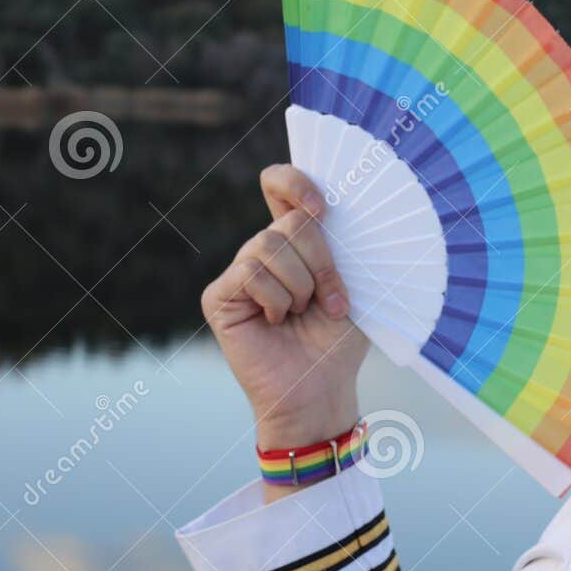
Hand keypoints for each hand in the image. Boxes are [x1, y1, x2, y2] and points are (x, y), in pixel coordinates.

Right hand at [201, 165, 368, 450]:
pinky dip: (276, 300)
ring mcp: (239, 272)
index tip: (322, 208)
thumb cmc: (338, 341)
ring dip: (301, 287)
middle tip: (331, 300)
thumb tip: (328, 211)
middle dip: (322, 262)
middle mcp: (263, 250)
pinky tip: (276, 323)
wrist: (321, 388)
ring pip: (271, 245)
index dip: (295, 182)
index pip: (280, 185)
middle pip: (291, 221)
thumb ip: (338, 244)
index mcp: (296, 241)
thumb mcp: (350, 285)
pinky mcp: (219, 296)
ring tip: (301, 315)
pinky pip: (251, 273)